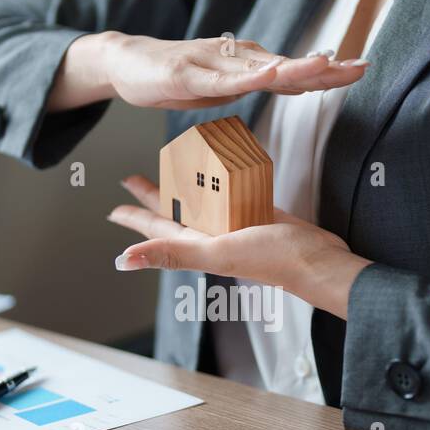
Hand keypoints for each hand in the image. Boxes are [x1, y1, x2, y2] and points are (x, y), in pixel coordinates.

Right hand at [48, 32, 368, 111]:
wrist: (129, 63)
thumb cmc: (177, 77)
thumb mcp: (224, 87)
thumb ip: (256, 84)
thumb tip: (292, 84)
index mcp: (248, 66)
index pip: (296, 71)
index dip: (329, 72)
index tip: (361, 69)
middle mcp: (237, 60)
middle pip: (288, 66)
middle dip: (326, 68)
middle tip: (360, 67)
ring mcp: (213, 65)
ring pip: (261, 69)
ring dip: (294, 67)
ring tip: (325, 65)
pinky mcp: (189, 75)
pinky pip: (222, 80)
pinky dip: (247, 77)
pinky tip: (268, 75)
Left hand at [107, 176, 372, 319]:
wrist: (316, 261)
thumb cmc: (271, 260)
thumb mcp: (216, 253)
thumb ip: (171, 254)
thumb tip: (123, 260)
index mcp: (198, 245)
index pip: (157, 229)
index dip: (134, 219)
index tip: (113, 209)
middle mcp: (213, 236)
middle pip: (174, 212)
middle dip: (153, 197)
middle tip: (133, 178)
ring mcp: (235, 224)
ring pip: (202, 201)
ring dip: (186, 187)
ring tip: (172, 169)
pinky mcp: (258, 212)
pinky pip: (231, 193)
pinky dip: (221, 181)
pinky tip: (220, 169)